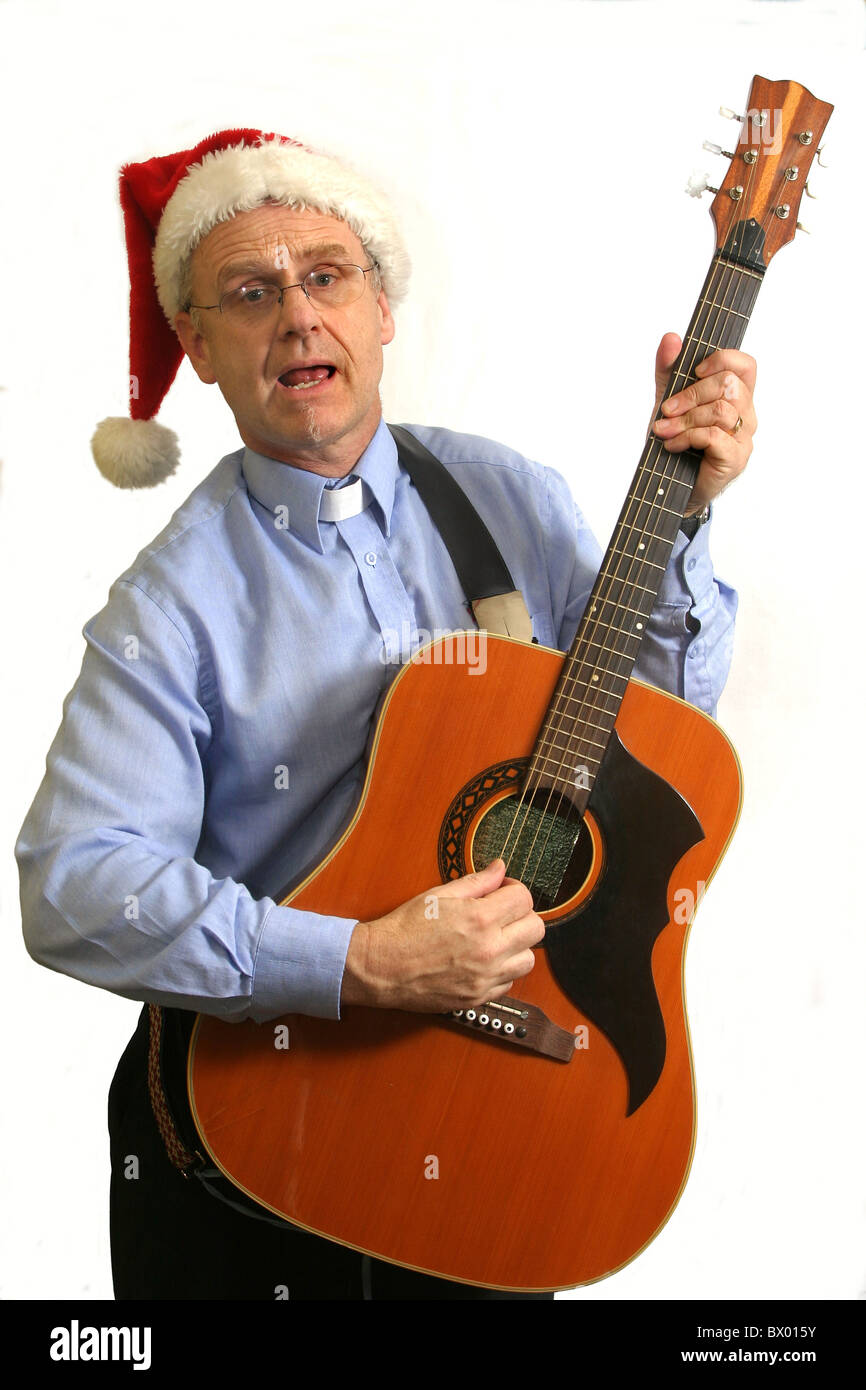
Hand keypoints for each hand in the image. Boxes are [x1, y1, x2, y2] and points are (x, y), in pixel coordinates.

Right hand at [341, 858, 544, 1012]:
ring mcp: (486, 977)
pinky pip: (509, 983)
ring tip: (495, 939)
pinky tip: (484, 961)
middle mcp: (489, 949)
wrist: (380, 967)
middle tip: (502, 913)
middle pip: (536, 929)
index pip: (524, 898)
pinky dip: (502, 971)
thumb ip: (476, 882)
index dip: (514, 889)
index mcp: (480, 918)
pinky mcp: (478, 997)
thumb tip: (500, 868)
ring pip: (528, 960)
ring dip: (517, 946)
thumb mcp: (439, 895)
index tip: (502, 891)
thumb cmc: (404, 929)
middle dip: (522, 916)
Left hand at [650, 332, 756, 515]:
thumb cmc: (677, 444)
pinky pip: (715, 435)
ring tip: (664, 431)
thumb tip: (671, 338)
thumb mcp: (668, 402)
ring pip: (721, 410)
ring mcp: (744, 438)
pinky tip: (672, 445)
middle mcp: (747, 415)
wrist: (670, 488)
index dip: (722, 360)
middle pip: (729, 385)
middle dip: (691, 395)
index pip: (745, 365)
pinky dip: (688, 437)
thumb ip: (669, 372)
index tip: (694, 372)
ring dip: (685, 419)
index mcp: (736, 397)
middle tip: (666, 410)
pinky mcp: (735, 459)